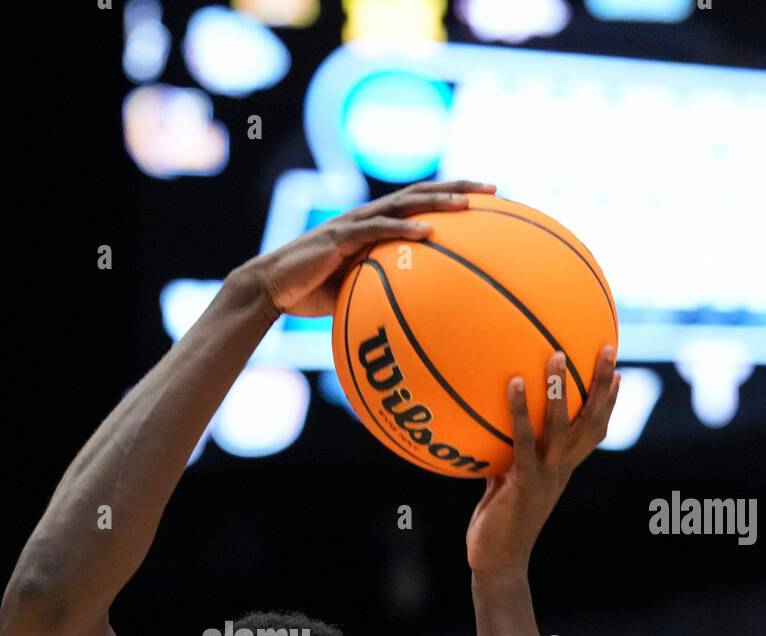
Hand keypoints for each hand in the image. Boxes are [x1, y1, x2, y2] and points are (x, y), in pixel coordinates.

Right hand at [240, 180, 495, 318]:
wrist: (271, 289)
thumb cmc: (309, 295)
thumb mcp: (352, 293)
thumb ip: (379, 293)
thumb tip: (410, 318)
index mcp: (373, 226)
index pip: (418, 204)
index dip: (451, 198)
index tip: (487, 200)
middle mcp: (368, 216)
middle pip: (420, 193)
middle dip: (458, 187)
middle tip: (494, 187)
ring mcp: (354, 223)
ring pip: (404, 203)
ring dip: (437, 200)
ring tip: (468, 202)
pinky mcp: (340, 236)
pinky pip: (378, 230)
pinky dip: (404, 229)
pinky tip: (429, 232)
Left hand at [466, 348, 620, 578]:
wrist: (497, 563)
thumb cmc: (497, 527)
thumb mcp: (504, 486)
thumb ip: (505, 459)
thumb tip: (490, 431)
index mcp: (562, 470)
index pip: (593, 433)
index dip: (608, 404)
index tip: (617, 373)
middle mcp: (562, 469)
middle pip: (592, 420)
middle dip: (602, 383)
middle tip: (608, 347)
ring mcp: (547, 476)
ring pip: (563, 426)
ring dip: (562, 388)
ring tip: (557, 354)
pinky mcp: (525, 483)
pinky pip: (524, 440)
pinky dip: (521, 410)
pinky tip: (516, 382)